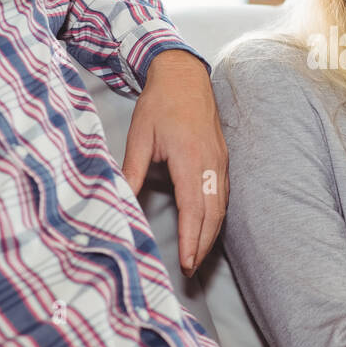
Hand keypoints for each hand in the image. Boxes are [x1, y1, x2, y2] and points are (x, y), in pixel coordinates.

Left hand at [120, 49, 228, 275]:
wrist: (185, 76)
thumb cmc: (161, 103)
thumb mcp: (140, 136)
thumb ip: (133, 171)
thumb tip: (122, 200)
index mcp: (190, 160)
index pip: (193, 209)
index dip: (190, 239)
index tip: (185, 262)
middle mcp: (210, 165)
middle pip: (212, 215)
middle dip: (202, 246)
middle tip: (191, 271)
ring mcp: (220, 162)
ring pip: (221, 207)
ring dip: (211, 235)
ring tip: (198, 257)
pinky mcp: (222, 159)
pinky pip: (224, 195)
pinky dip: (217, 217)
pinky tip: (208, 228)